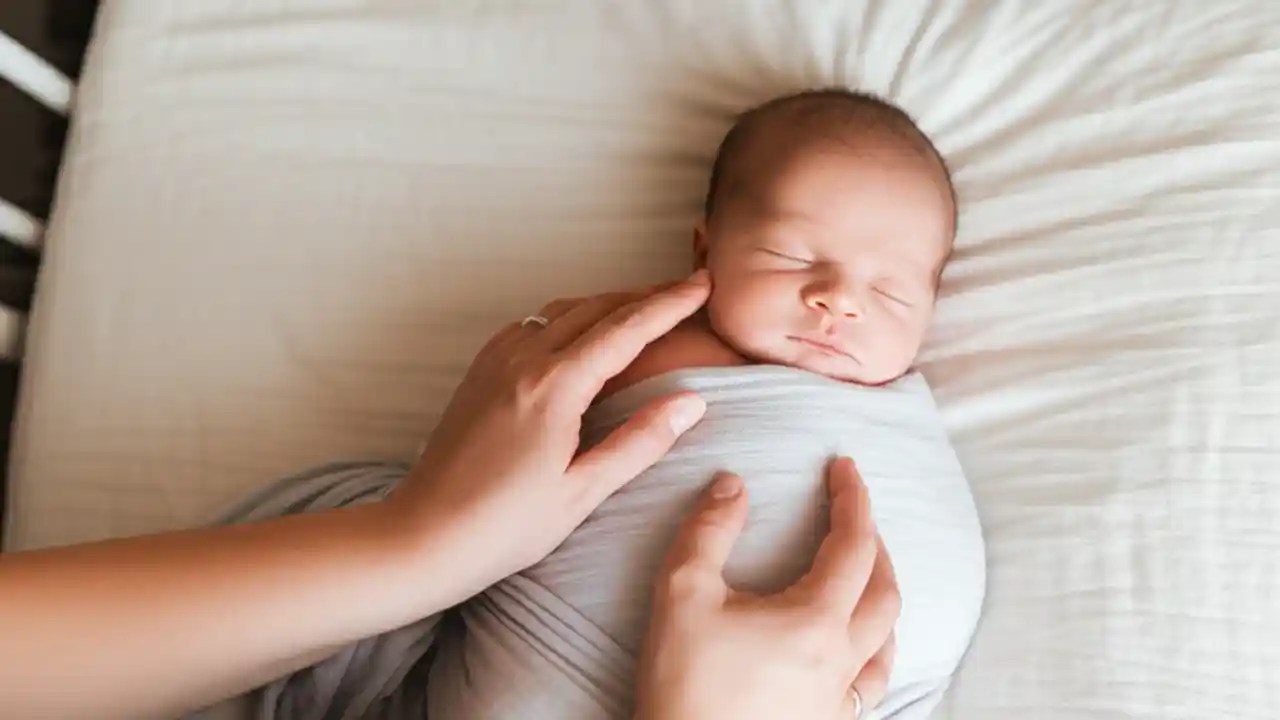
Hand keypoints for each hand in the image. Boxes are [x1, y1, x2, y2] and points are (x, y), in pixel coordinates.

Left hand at [388, 272, 712, 603]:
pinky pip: (531, 325)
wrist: (423, 535)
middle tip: (685, 289)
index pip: (626, 330)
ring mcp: (495, 362)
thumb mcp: (582, 492)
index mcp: (554, 387)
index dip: (669, 304)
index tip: (703, 284)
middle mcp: (522, 360)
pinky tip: (580, 333)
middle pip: (596, 308)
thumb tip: (690, 401)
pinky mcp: (479, 373)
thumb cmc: (504, 526)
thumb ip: (639, 441)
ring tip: (643, 308)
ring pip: (561, 310)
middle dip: (644, 295)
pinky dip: (567, 317)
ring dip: (606, 303)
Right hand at [635, 458, 899, 719]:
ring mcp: (839, 698)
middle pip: (885, 590)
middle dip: (875, 543)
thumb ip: (709, 530)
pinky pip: (873, 682)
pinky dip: (878, 650)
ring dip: (883, 596)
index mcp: (814, 620)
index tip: (845, 467)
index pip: (853, 545)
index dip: (853, 499)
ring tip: (866, 574)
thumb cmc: (683, 682)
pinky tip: (860, 649)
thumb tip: (733, 485)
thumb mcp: (682, 592)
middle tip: (851, 513)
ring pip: (888, 640)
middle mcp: (840, 660)